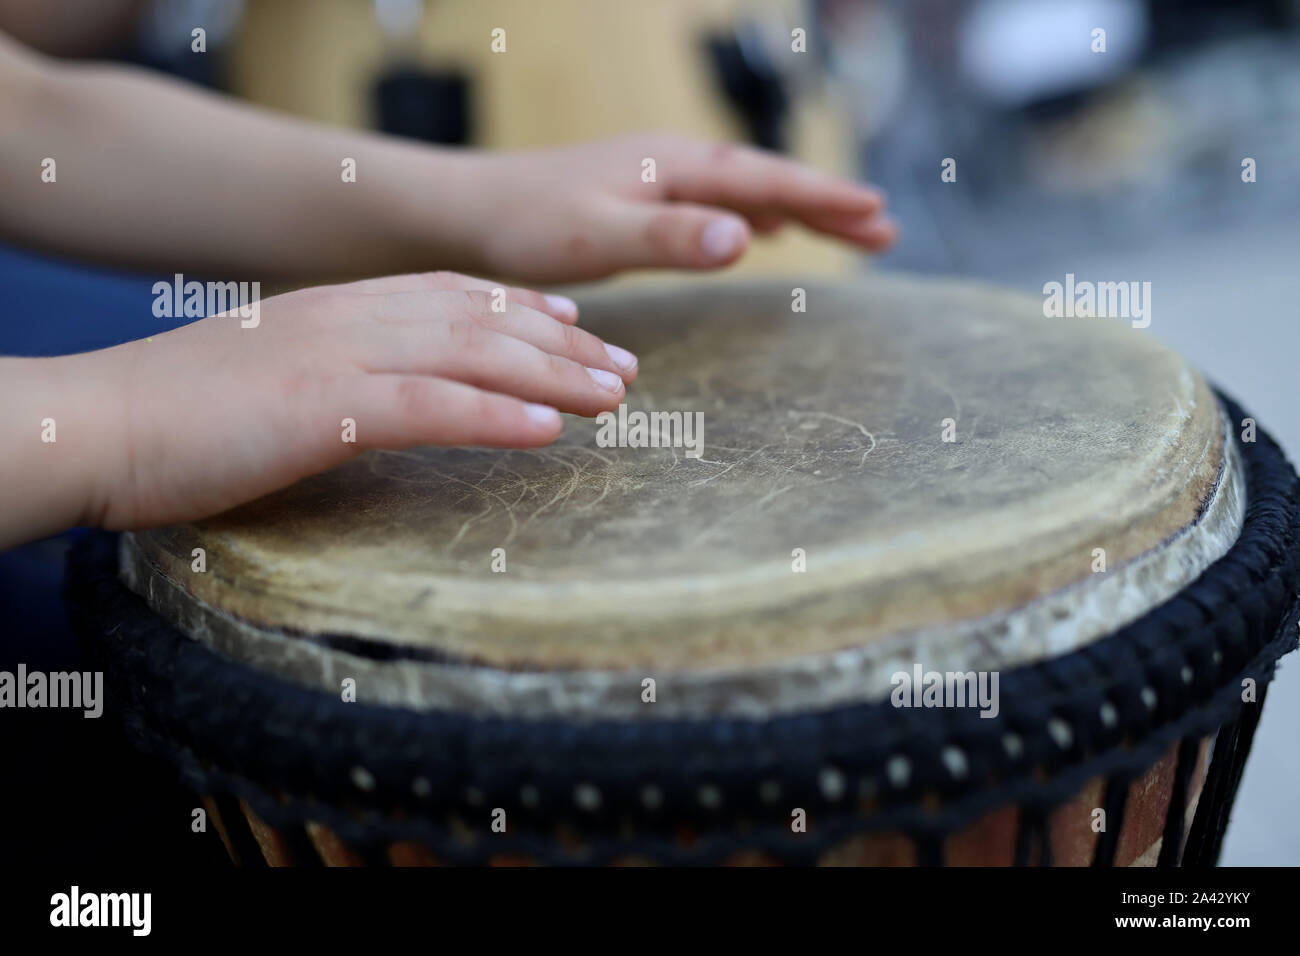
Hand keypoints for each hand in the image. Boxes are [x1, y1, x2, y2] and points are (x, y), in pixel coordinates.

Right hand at [9, 271, 636, 540]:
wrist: (98, 422)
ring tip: (615, 396)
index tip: (576, 323)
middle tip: (624, 368)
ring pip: (472, 355)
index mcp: (340, 309)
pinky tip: (549, 430)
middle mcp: (351, 319)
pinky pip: (430, 406)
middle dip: (563, 344)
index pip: (451, 295)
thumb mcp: (275, 374)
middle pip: (482, 321)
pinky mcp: (324, 408)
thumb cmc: (181, 413)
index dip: (522, 308)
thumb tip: (380, 394)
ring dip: (552, 375)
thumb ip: (336, 372)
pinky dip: (495, 414)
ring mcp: (340, 358)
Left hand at [467, 132, 896, 282]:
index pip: (767, 180)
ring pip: (747, 190)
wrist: (469, 212)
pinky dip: (755, 214)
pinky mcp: (640, 197)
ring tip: (848, 230)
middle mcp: (672, 162)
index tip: (878, 214)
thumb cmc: (528, 227)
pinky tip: (763, 231)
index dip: (824, 198)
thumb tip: (749, 236)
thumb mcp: (601, 236)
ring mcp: (658, 177)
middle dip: (828, 204)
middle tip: (886, 232)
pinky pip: (718, 202)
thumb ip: (672, 237)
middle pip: (769, 179)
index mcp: (673, 167)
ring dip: (800, 209)